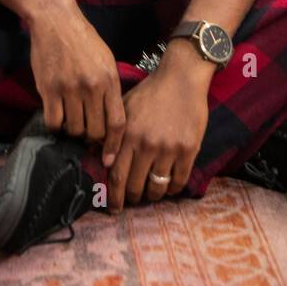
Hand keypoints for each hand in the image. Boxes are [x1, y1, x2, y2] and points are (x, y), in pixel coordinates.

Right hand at [27, 0, 126, 168]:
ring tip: (71, 119)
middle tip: (86, 133)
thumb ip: (110, 88)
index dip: (114, 146)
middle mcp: (91, 86)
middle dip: (91, 138)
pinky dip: (55, 125)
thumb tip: (112, 122)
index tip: (108, 159)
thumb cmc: (84, 40)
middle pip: (94, 131)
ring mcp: (69, 88)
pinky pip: (53, 122)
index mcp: (109, 80)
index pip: (117, 123)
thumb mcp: (107, 60)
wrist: (56, 19)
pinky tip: (57, 116)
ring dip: (72, 130)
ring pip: (74, 129)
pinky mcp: (49, 88)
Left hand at [105, 61, 209, 212]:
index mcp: (128, 135)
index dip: (115, 198)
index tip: (114, 208)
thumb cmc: (151, 92)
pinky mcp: (188, 149)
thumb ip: (112, 133)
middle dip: (133, 198)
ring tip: (152, 192)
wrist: (182, 77)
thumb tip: (98, 156)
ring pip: (157, 187)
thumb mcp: (124, 107)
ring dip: (153, 195)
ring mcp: (168, 148)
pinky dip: (173, 189)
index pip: (117, 177)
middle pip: (136, 187)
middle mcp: (146, 145)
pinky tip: (170, 186)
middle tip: (134, 199)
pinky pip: (179, 181)